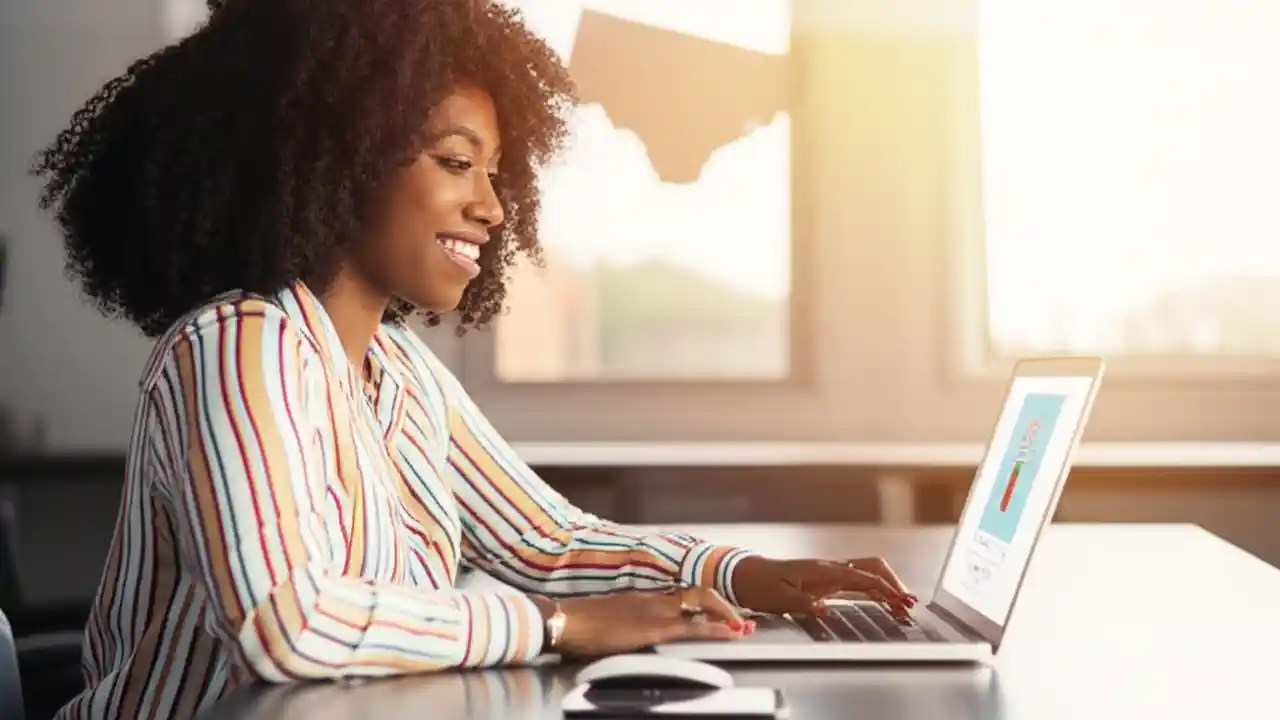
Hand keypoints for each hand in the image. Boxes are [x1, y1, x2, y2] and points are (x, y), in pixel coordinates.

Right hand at [530, 587, 751, 657]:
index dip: (705, 601)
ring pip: (700, 604)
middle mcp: (652, 599)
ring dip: (725, 615)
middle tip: (740, 619)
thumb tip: (633, 627)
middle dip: (722, 605)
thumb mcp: (609, 616)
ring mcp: (654, 612)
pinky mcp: (652, 629)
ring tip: (742, 626)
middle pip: (697, 593)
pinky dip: (714, 629)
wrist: (564, 620)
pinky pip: (692, 627)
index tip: (721, 609)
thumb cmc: (578, 622)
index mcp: (642, 597)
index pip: (682, 593)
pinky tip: (728, 634)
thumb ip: (627, 618)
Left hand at [730, 556, 917, 617]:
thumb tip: (825, 609)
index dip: (884, 588)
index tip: (901, 601)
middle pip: (871, 567)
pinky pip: (856, 580)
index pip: (861, 577)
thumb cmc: (760, 584)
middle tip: (908, 603)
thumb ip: (804, 603)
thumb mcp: (779, 598)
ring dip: (886, 584)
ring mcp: (828, 572)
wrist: (745, 574)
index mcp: (822, 571)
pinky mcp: (825, 579)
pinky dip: (873, 588)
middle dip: (893, 582)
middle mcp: (829, 568)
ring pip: (866, 572)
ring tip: (902, 603)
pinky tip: (882, 599)